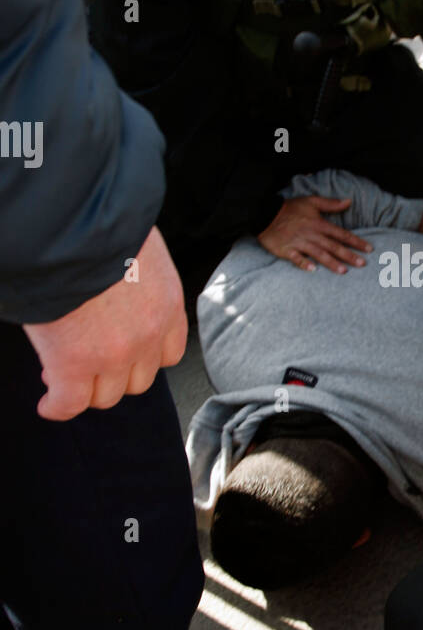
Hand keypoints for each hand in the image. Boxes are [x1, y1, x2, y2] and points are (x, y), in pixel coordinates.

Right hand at [23, 227, 186, 420]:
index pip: (167, 353)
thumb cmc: (99, 223)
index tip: (121, 353)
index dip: (142, 357)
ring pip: (106, 396)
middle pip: (138, 380)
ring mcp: (114, 354)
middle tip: (87, 363)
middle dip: (113, 375)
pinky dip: (58, 406)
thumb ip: (134, 276)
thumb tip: (114, 285)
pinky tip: (48, 403)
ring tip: (62, 376)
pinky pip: (69, 403)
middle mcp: (148, 334)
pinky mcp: (75, 364)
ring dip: (86, 390)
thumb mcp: (134, 247)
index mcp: (167, 304)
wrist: (71, 224)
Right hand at [258, 196, 372, 272]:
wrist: (266, 214)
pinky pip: (297, 258)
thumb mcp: (311, 201)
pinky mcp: (287, 250)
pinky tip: (313, 270)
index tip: (368, 249)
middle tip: (362, 264)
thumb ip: (331, 204)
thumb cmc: (290, 208)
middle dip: (348, 255)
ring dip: (331, 262)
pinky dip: (304, 264)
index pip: (341, 234)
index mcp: (318, 224)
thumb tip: (348, 201)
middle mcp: (311, 234)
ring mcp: (299, 243)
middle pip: (333, 246)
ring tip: (343, 271)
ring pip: (318, 254)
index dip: (355, 241)